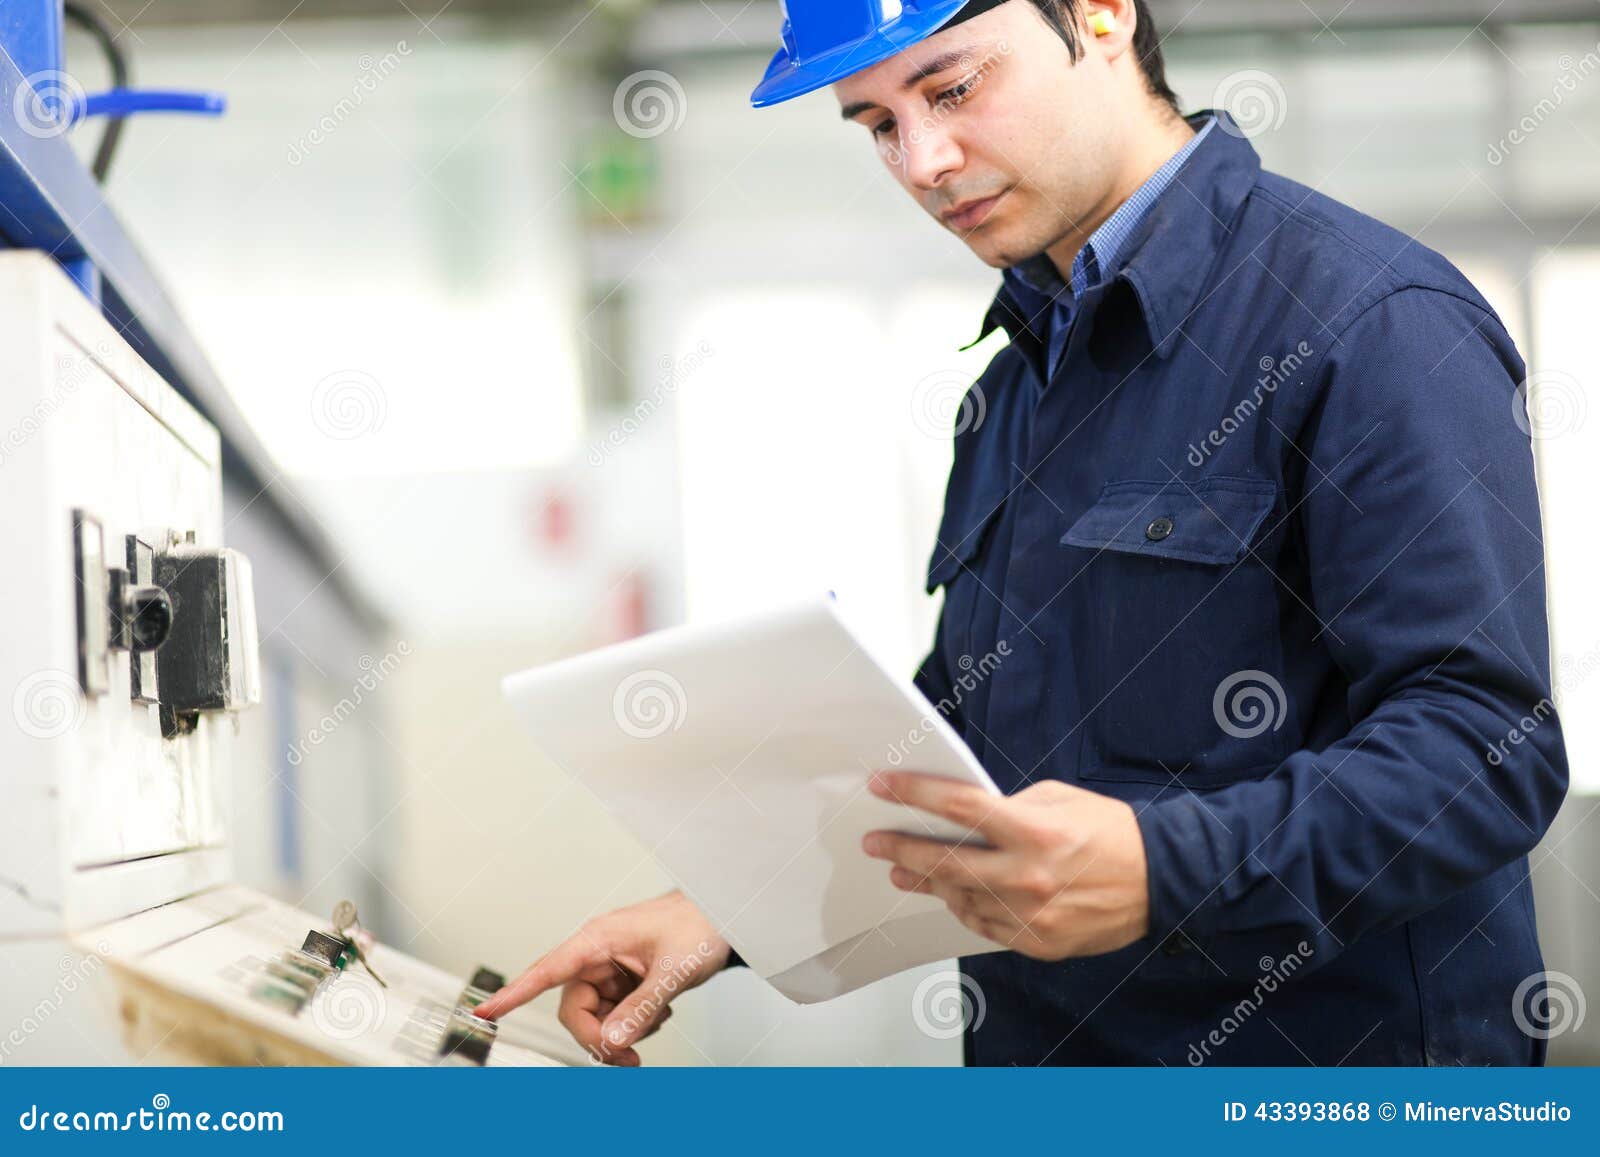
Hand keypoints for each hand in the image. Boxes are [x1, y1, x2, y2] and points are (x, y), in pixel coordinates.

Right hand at [471, 890, 731, 1065]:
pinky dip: (635, 1023)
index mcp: (599, 939)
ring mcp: (611, 968)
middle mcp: (599, 953)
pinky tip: (659, 1013)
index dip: (514, 993)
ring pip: (595, 1016)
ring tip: (655, 1025)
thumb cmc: (699, 924)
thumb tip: (612, 1042)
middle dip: (599, 1037)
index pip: (547, 969)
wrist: (726, 916)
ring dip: (621, 1032)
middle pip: (574, 1008)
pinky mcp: (625, 979)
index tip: (485, 1012)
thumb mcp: (673, 971)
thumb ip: (641, 1008)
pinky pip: (615, 1014)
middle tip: (629, 1059)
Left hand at [863, 773, 1148, 960]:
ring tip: (903, 869)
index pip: (958, 807)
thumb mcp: (1059, 799)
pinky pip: (984, 925)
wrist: (1160, 881)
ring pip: (960, 899)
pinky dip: (964, 908)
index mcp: (1033, 831)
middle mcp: (1028, 876)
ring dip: (927, 882)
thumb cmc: (1111, 834)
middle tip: (874, 842)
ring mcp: (1031, 915)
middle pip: (946, 862)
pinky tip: (950, 895)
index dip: (914, 793)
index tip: (882, 786)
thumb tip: (966, 814)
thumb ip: (1009, 806)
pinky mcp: (1038, 942)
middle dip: (903, 849)